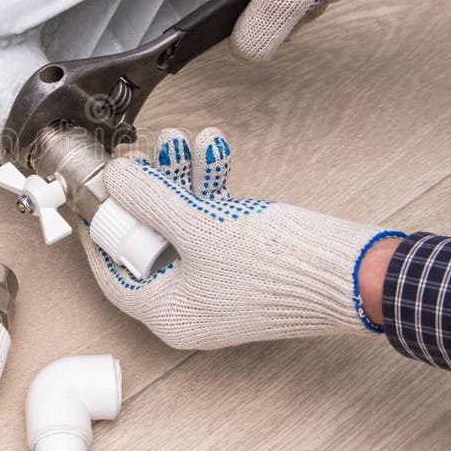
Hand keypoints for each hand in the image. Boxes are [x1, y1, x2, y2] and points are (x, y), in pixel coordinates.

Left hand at [79, 127, 401, 349]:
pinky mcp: (241, 265)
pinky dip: (210, 188)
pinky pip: (211, 223)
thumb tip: (114, 177)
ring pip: (181, 224)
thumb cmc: (283, 265)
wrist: (358, 272)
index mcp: (169, 312)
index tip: (91, 191)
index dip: (97, 226)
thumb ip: (149, 198)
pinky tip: (214, 149)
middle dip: (148, 188)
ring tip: (184, 138)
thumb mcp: (202, 225)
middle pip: (146, 239)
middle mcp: (189, 304)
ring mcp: (216, 285)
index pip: (110, 270)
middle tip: (143, 152)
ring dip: (182, 178)